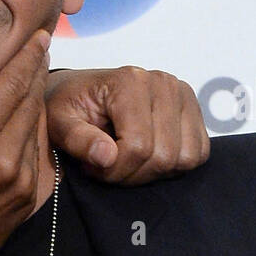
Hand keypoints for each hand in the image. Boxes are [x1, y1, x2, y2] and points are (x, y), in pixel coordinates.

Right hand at [0, 27, 50, 255]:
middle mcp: (3, 161)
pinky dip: (33, 135)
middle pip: (32, 102)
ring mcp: (21, 183)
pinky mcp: (30, 201)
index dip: (28, 55)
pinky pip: (39, 156)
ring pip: (39, 128)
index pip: (12, 84)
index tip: (39, 34)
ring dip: (35, 104)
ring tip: (28, 82)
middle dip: (35, 73)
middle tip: (36, 48)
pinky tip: (22, 124)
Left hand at [45, 65, 209, 184]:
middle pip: (164, 156)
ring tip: (124, 160)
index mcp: (130, 82)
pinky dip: (172, 166)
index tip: (92, 166)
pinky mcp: (193, 110)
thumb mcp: (57, 122)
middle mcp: (163, 83)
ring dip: (152, 172)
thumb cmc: (68, 106)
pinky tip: (145, 156)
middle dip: (131, 174)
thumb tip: (107, 157)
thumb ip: (77, 139)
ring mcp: (183, 94)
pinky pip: (198, 154)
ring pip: (184, 159)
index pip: (138, 147)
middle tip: (106, 167)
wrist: (80, 91)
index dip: (114, 170)